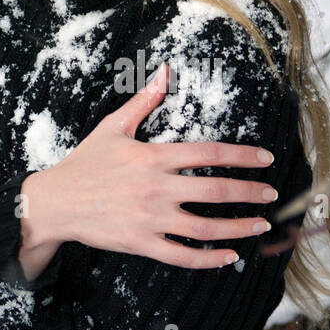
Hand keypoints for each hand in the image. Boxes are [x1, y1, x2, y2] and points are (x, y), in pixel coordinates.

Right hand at [20, 62, 278, 268]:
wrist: (57, 201)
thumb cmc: (86, 162)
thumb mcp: (113, 126)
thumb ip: (143, 101)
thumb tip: (165, 71)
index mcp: (152, 156)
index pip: (209, 154)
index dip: (242, 157)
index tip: (265, 159)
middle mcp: (156, 188)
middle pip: (215, 192)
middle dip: (250, 193)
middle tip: (272, 195)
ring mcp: (150, 218)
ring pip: (205, 228)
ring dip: (238, 228)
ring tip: (259, 225)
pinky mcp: (142, 243)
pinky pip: (183, 255)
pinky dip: (209, 259)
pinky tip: (229, 256)